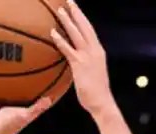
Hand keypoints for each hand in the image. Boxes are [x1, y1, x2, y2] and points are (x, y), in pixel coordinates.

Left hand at [50, 0, 115, 117]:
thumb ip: (85, 64)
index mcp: (98, 51)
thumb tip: (76, 61)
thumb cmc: (96, 92)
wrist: (102, 102)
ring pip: (77, 34)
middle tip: (68, 1)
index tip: (76, 8)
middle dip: (76, 12)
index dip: (82, 18)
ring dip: (68, 21)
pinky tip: (53, 33)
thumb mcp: (92, 73)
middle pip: (85, 26)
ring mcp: (88, 57)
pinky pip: (68, 49)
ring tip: (59, 10)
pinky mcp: (80, 65)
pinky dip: (60, 40)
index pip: (90, 30)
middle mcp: (95, 50)